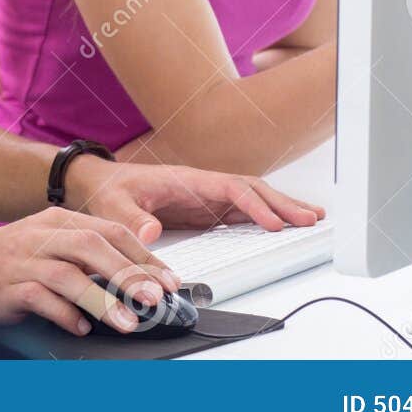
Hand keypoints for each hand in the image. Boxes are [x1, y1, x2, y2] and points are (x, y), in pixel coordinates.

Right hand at [0, 206, 180, 335]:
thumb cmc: (9, 258)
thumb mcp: (49, 243)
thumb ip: (86, 255)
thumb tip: (136, 279)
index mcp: (60, 220)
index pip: (111, 231)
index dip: (144, 255)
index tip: (168, 279)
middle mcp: (45, 235)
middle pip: (95, 248)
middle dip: (131, 273)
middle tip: (156, 298)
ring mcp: (26, 260)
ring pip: (71, 276)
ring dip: (104, 300)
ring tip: (128, 322)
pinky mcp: (9, 287)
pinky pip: (42, 300)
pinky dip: (65, 314)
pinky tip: (81, 327)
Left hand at [65, 156, 324, 242]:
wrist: (99, 184)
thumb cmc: (109, 190)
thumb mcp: (113, 204)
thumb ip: (132, 218)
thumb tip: (152, 232)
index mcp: (186, 180)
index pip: (230, 189)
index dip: (254, 206)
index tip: (274, 224)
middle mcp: (202, 185)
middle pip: (251, 189)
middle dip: (282, 202)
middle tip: (311, 218)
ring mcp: (206, 197)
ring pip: (252, 198)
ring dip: (281, 207)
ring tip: (311, 218)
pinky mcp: (205, 209)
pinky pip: (242, 212)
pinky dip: (265, 217)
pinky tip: (282, 226)